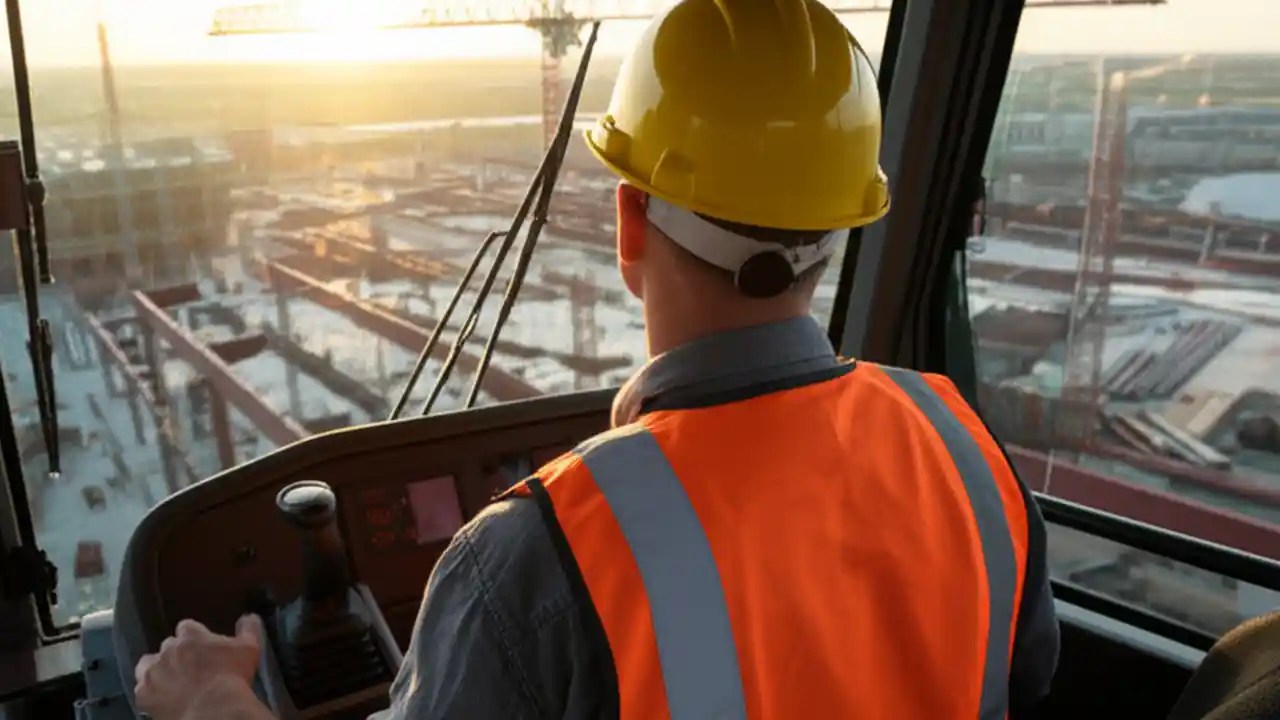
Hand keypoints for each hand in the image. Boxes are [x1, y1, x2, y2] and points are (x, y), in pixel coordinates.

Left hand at [135, 615, 262, 719]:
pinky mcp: (144, 694)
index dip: (194, 637)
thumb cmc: (233, 676)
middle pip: (168, 645)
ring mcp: (152, 672)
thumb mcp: (249, 649)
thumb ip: (248, 630)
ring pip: (147, 664)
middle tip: (191, 667)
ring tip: (170, 681)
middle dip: (176, 654)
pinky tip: (161, 699)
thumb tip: (249, 616)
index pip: (187, 627)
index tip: (203, 647)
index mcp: (191, 635)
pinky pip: (142, 690)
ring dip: (156, 669)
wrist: (213, 710)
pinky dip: (150, 693)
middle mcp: (167, 649)